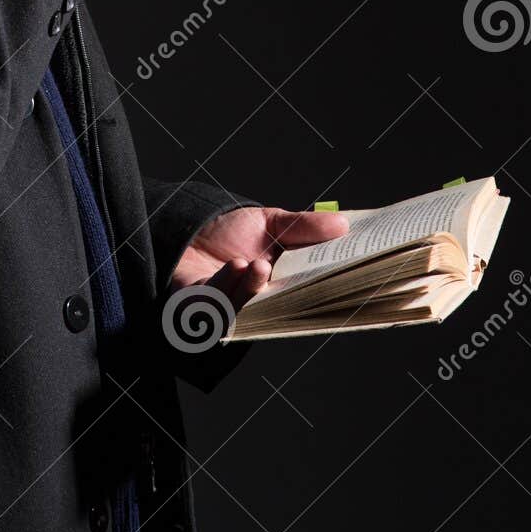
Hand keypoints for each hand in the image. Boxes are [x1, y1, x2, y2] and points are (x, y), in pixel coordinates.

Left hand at [170, 205, 348, 305]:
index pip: (305, 296)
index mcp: (278, 288)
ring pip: (244, 308)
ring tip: (260, 266)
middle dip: (288, 297)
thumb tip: (344, 224)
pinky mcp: (200, 306)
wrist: (186, 229)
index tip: (339, 277)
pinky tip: (236, 265)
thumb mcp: (272, 222)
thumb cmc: (230, 231)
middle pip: (278, 309)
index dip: (322, 289)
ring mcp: (228, 308)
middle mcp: (255, 304)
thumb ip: (304, 226)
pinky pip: (215, 303)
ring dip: (252, 288)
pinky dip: (226, 284)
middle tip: (300, 280)